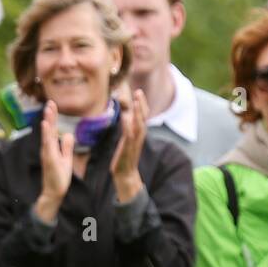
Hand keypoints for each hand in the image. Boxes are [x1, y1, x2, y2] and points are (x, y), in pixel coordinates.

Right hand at [35, 100, 72, 222]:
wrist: (54, 192)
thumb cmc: (59, 177)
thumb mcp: (66, 159)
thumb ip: (66, 147)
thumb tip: (68, 134)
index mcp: (52, 147)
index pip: (52, 129)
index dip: (52, 117)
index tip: (52, 104)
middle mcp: (47, 148)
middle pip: (49, 129)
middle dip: (50, 115)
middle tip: (50, 102)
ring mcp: (47, 153)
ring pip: (47, 134)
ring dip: (48, 121)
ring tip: (48, 110)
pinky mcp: (49, 159)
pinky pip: (48, 145)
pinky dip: (46, 135)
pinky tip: (46, 126)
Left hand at [110, 87, 146, 202]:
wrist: (124, 175)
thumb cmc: (124, 157)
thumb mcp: (127, 140)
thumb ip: (128, 129)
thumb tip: (126, 117)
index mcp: (138, 134)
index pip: (142, 116)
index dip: (141, 105)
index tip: (139, 92)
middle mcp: (138, 137)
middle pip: (143, 118)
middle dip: (141, 105)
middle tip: (139, 91)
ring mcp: (134, 143)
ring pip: (139, 125)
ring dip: (138, 113)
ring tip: (136, 101)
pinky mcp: (128, 150)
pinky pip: (129, 136)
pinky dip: (128, 127)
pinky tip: (126, 118)